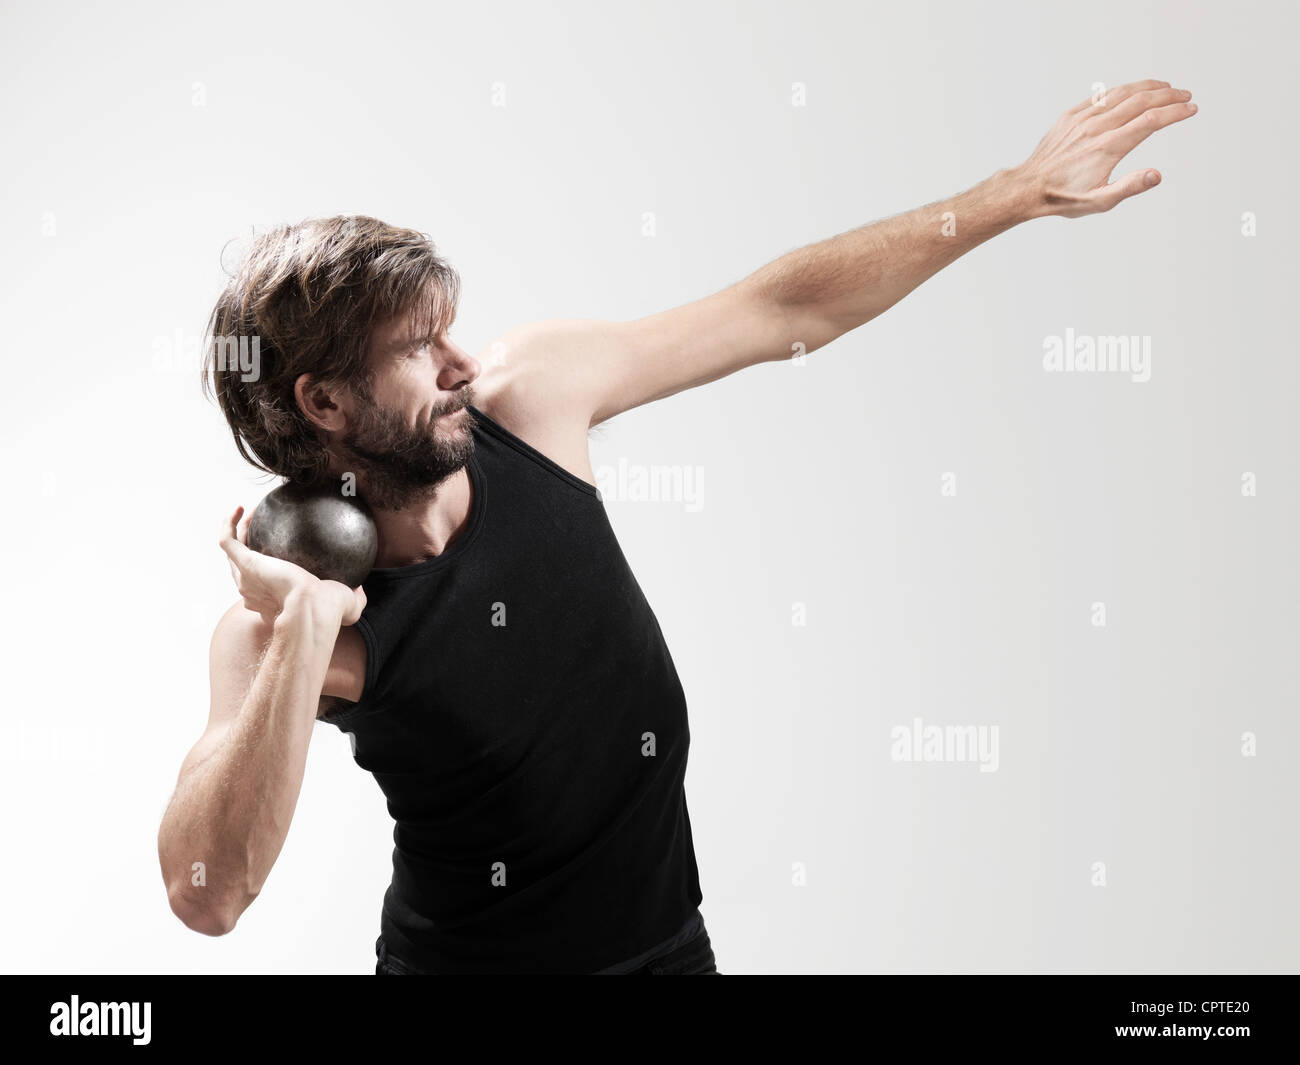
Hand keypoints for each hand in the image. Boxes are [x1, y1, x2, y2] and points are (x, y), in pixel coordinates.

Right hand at [218, 505, 366, 626]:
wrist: (313, 610)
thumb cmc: (330, 613)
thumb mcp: (349, 605)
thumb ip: (355, 595)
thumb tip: (361, 586)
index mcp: (274, 603)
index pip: (264, 590)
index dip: (268, 575)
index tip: (282, 560)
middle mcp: (254, 592)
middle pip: (243, 569)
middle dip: (250, 549)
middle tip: (263, 530)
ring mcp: (246, 577)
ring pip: (233, 552)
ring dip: (239, 532)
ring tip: (250, 515)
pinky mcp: (245, 562)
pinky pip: (227, 540)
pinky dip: (229, 523)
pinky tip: (239, 508)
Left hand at [1015, 79, 1197, 217]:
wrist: (1028, 187)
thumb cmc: (1063, 197)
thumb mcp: (1099, 202)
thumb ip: (1129, 187)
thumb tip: (1157, 175)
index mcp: (1108, 147)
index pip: (1150, 121)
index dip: (1175, 113)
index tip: (1191, 109)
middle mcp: (1096, 127)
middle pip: (1141, 101)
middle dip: (1168, 96)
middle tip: (1186, 96)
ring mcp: (1082, 118)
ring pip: (1122, 93)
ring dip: (1148, 88)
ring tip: (1166, 88)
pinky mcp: (1071, 116)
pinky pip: (1102, 96)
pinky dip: (1123, 90)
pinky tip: (1134, 91)